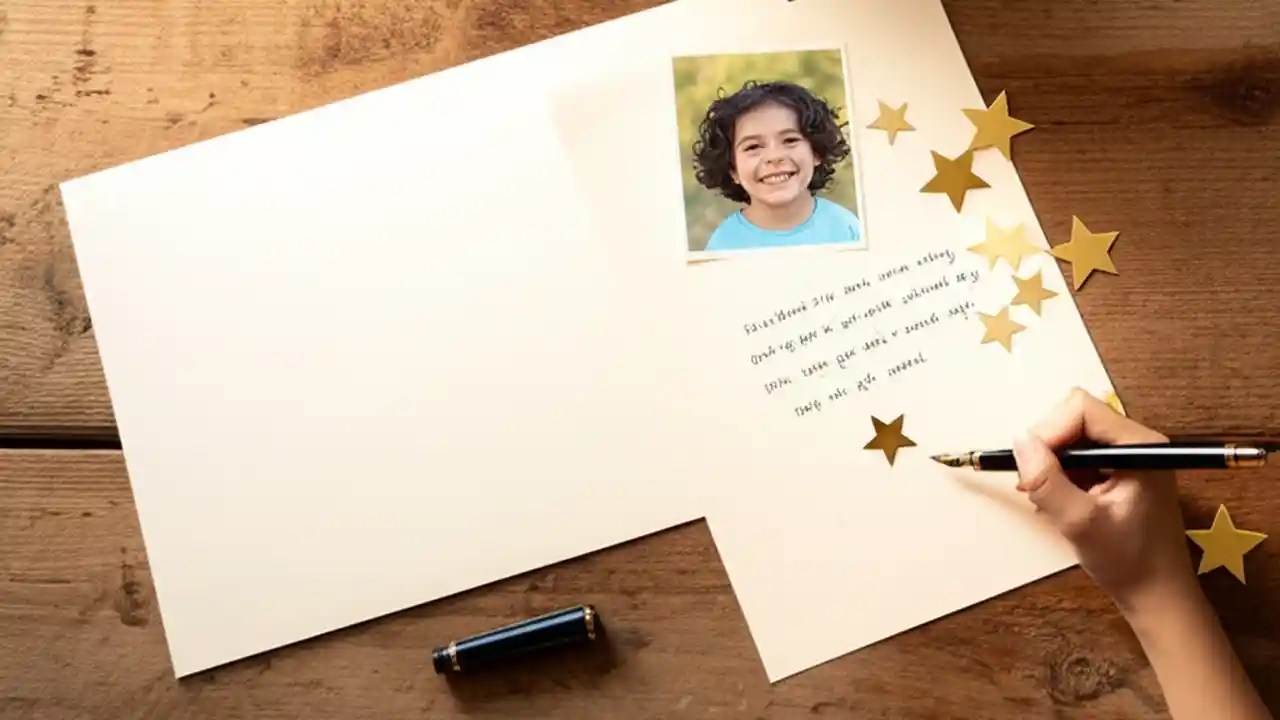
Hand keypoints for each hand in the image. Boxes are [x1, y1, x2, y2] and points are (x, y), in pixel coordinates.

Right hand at [1012, 388, 1196, 613]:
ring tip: (1047, 499)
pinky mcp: (1118, 470)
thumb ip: (1048, 482)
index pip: (1081, 409)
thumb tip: (1021, 443)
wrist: (1156, 595)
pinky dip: (1059, 474)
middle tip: (1035, 486)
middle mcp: (1136, 443)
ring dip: (1051, 464)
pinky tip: (1058, 501)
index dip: (1049, 431)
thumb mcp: (1080, 523)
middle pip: (1074, 418)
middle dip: (1047, 448)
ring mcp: (1127, 456)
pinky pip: (1077, 455)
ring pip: (1071, 436)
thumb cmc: (1129, 562)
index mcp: (1140, 447)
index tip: (1032, 466)